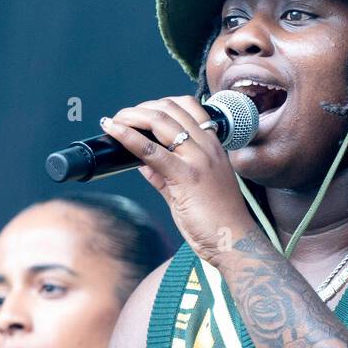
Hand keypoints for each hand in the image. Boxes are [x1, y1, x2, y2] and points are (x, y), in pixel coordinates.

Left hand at [100, 96, 255, 263]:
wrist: (234, 242)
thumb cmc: (216, 222)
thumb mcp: (188, 191)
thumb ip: (165, 175)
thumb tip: (143, 163)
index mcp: (212, 146)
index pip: (186, 107)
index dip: (158, 104)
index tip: (139, 114)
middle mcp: (207, 147)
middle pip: (170, 108)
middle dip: (140, 108)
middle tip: (120, 117)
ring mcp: (198, 159)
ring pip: (161, 121)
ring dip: (132, 116)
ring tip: (115, 122)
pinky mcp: (187, 177)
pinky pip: (152, 150)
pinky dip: (128, 137)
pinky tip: (114, 131)